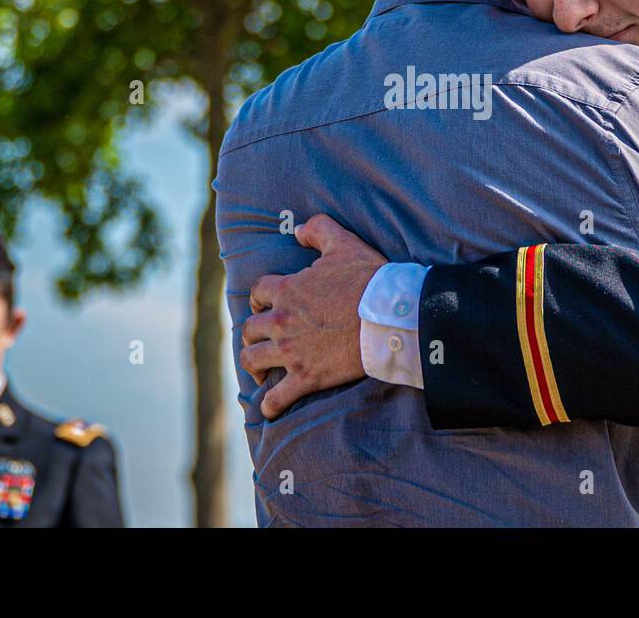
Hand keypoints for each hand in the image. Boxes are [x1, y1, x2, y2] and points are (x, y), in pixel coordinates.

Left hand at [241, 214, 385, 418]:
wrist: (389, 318)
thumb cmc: (368, 279)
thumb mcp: (344, 243)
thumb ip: (318, 229)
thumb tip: (298, 229)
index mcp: (286, 290)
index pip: (258, 292)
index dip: (261, 298)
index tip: (266, 303)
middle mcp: (281, 322)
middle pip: (250, 328)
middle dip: (253, 332)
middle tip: (262, 336)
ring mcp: (291, 352)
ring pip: (253, 360)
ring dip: (253, 364)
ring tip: (259, 369)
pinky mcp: (306, 378)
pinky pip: (277, 398)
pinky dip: (270, 405)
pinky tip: (269, 409)